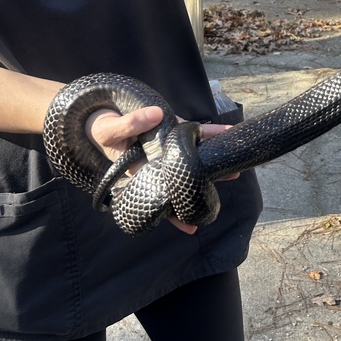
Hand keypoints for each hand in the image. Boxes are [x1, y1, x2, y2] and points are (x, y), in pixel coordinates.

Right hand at [86, 108, 235, 234]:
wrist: (106, 114)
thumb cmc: (104, 130)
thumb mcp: (108, 130)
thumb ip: (129, 124)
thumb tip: (156, 115)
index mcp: (141, 171)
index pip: (160, 196)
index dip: (173, 214)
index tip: (191, 226)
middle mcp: (159, 162)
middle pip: (183, 178)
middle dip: (202, 186)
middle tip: (220, 198)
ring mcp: (170, 146)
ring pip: (194, 156)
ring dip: (214, 160)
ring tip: (236, 169)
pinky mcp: (174, 128)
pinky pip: (195, 132)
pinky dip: (212, 132)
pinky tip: (229, 131)